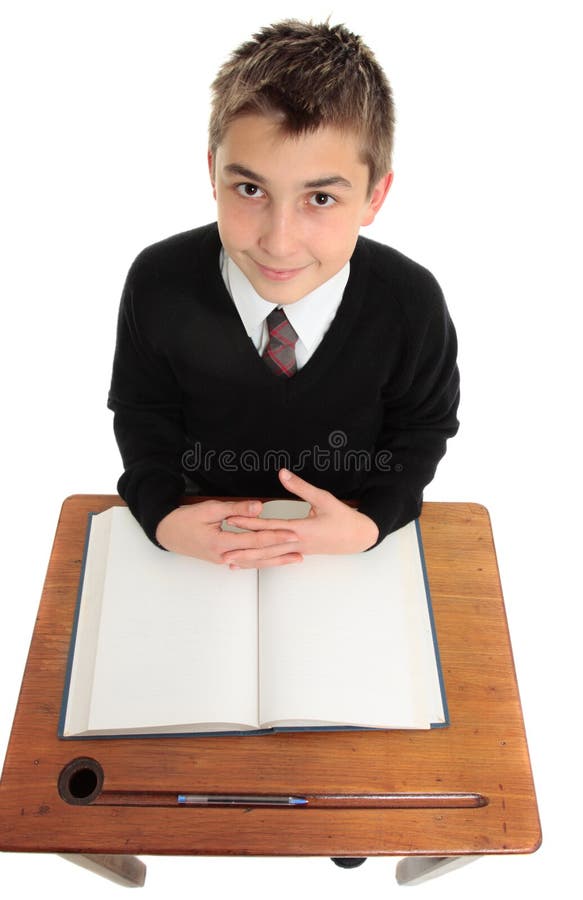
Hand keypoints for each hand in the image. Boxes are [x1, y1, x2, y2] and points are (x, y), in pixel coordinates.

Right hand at [155, 499, 301, 566]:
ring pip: (255, 562)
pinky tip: (272, 561)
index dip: (276, 536)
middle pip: (259, 555)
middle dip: (281, 551)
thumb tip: (259, 507)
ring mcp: (223, 560)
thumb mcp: (210, 509)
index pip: (256, 541)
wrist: (167, 533)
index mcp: (222, 543)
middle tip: (302, 547)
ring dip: (276, 560)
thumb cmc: (185, 519)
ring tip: (295, 558)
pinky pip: (246, 561)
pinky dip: (261, 561)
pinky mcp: (222, 559)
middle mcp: (225, 556)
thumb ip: (236, 509)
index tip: (293, 533)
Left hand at [223, 469, 378, 565]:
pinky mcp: (299, 553)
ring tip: (230, 561)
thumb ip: (301, 487)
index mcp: (301, 529)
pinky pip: (276, 558)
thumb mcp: (323, 498)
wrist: (359, 538)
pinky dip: (262, 560)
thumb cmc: (343, 518)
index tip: (231, 520)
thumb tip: (282, 473)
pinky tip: (250, 562)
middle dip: (243, 547)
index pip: (269, 526)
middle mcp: (297, 543)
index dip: (249, 523)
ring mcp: (298, 551)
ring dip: (249, 559)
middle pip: (265, 546)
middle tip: (222, 548)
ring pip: (269, 557)